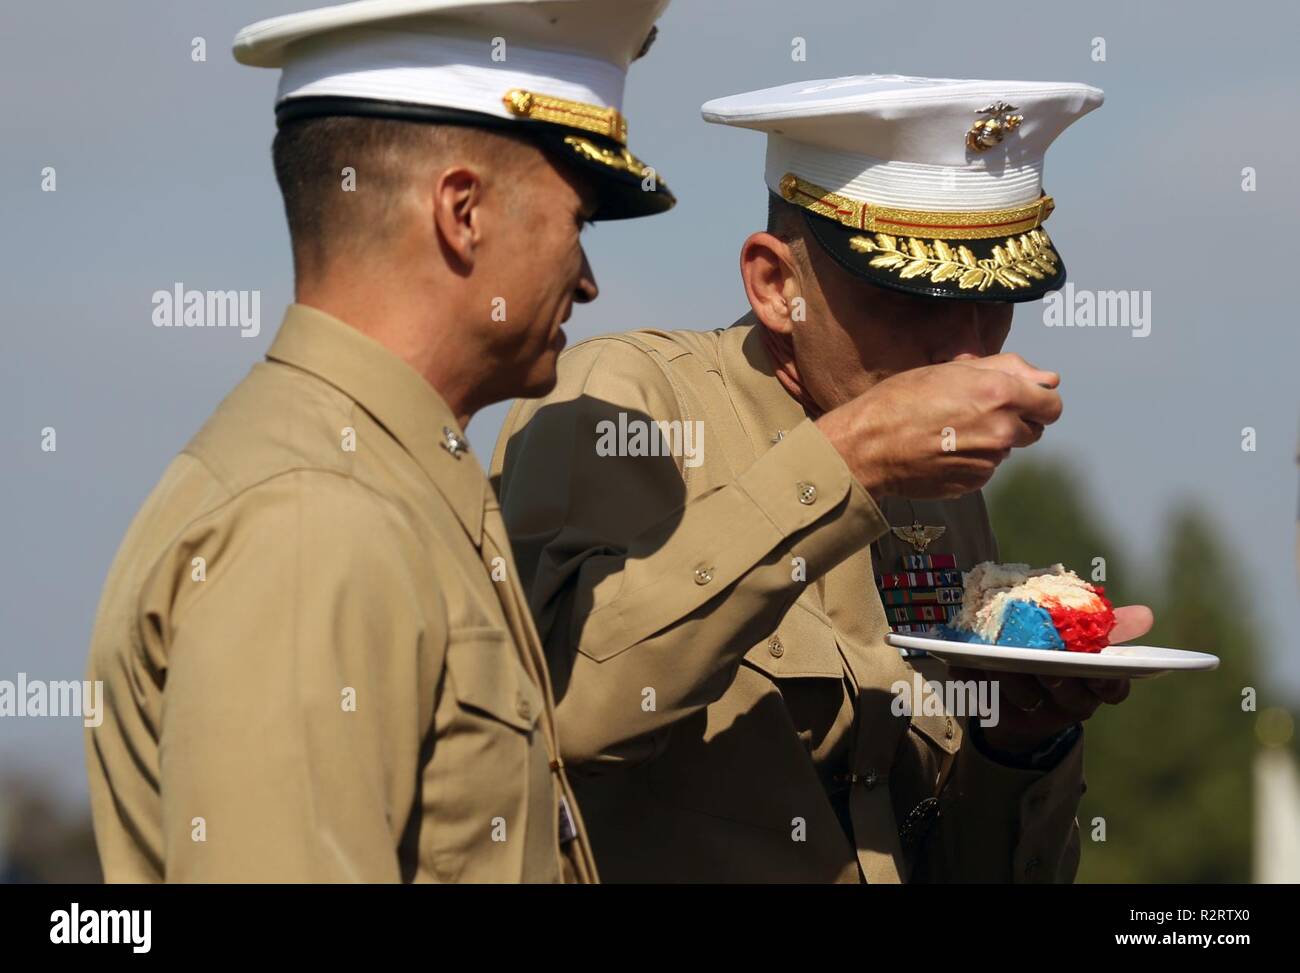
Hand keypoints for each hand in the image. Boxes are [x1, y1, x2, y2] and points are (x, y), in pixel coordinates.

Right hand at [815, 352, 1062, 501]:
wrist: (867, 447)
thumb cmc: (901, 401)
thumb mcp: (950, 369)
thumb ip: (1007, 368)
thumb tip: (1049, 378)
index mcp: (1000, 394)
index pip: (1052, 404)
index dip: (1039, 400)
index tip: (1021, 398)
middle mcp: (1001, 430)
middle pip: (1034, 429)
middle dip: (1015, 420)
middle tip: (977, 412)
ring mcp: (989, 461)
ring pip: (1006, 449)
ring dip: (990, 440)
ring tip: (950, 430)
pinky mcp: (974, 483)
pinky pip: (986, 469)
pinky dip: (972, 460)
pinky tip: (942, 450)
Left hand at [952, 604, 1153, 754]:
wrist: (1012, 703)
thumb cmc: (1056, 658)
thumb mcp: (1083, 640)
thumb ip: (1108, 626)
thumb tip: (1146, 614)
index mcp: (1092, 687)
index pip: (1112, 689)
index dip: (1109, 681)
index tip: (1100, 665)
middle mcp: (1068, 704)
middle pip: (1069, 696)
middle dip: (1059, 678)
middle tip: (1046, 659)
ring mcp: (1032, 712)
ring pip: (1027, 698)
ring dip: (1013, 679)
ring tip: (1000, 657)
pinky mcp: (996, 714)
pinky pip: (984, 701)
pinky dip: (974, 683)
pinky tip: (963, 665)